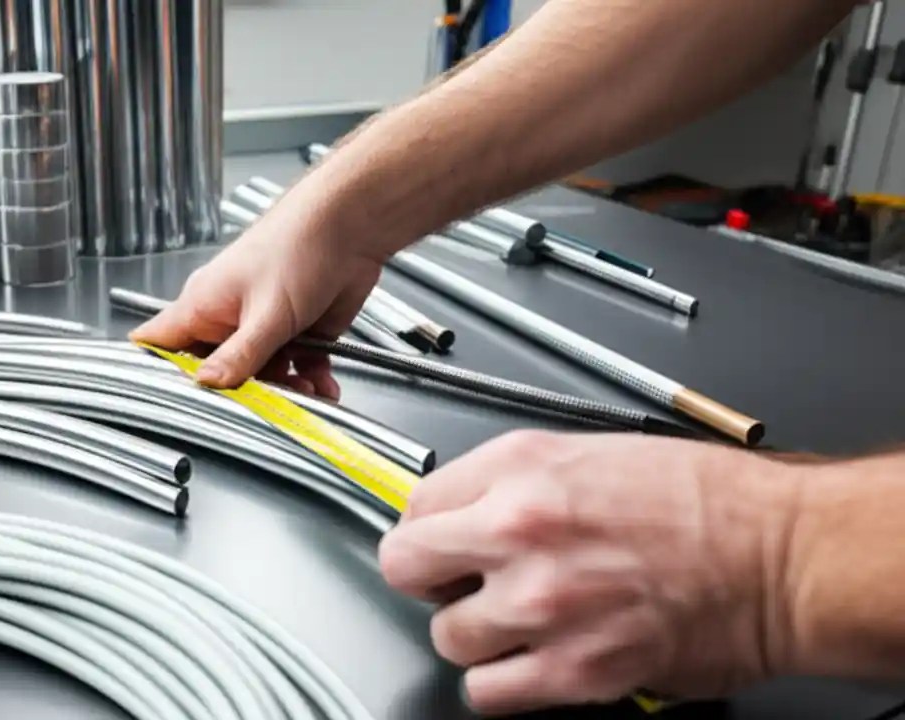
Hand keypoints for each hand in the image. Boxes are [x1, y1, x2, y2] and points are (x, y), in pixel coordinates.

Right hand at [129, 186, 382, 398]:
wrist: (351, 226)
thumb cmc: (298, 245)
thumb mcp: (267, 312)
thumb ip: (240, 354)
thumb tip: (208, 383)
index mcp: (203, 305)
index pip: (159, 344)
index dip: (157, 374)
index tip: (173, 405)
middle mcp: (228, 318)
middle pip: (217, 373)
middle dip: (241, 394)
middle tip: (262, 406)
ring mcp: (262, 327)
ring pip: (262, 376)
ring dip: (284, 392)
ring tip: (304, 394)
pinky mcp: (297, 333)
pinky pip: (297, 369)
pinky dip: (311, 382)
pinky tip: (323, 388)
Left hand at [379, 430, 805, 715]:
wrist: (778, 556)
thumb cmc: (705, 500)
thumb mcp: (590, 452)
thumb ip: (515, 481)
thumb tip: (465, 507)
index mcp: (521, 471)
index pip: (416, 505)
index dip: (429, 528)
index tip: (444, 542)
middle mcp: (518, 534)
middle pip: (406, 569)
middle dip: (431, 578)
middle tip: (461, 581)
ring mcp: (541, 606)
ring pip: (447, 637)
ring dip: (475, 634)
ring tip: (518, 621)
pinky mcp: (574, 671)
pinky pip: (487, 694)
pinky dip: (501, 684)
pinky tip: (529, 661)